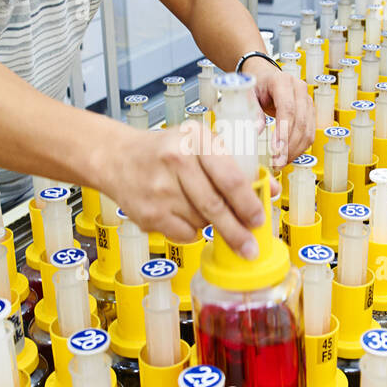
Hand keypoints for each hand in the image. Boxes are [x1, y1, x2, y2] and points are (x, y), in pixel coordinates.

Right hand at [100, 121, 265, 257]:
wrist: (116, 158)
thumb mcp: (200, 144)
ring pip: (201, 222)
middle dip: (237, 231)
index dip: (248, 204)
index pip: (230, 178)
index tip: (259, 219)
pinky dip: (191, 231)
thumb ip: (234, 166)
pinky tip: (183, 216)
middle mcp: (176, 160)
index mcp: (195, 139)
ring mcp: (160, 189)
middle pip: (216, 207)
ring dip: (211, 226)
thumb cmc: (165, 150)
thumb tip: (270, 191)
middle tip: (249, 247)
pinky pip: (183, 233)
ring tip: (207, 215)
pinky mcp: (149, 213)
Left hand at [249, 61, 315, 165]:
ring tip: (281, 162)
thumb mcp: (248, 93)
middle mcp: (299, 89)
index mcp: (282, 81)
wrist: (264, 76)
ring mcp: (307, 100)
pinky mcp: (310, 111)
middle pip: (300, 121)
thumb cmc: (256, 84)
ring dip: (295, 150)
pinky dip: (300, 147)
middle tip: (277, 162)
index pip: (288, 108)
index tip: (276, 149)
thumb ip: (253, 111)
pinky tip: (288, 156)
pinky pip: (310, 133)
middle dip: (289, 145)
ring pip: (307, 129)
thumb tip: (257, 131)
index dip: (283, 131)